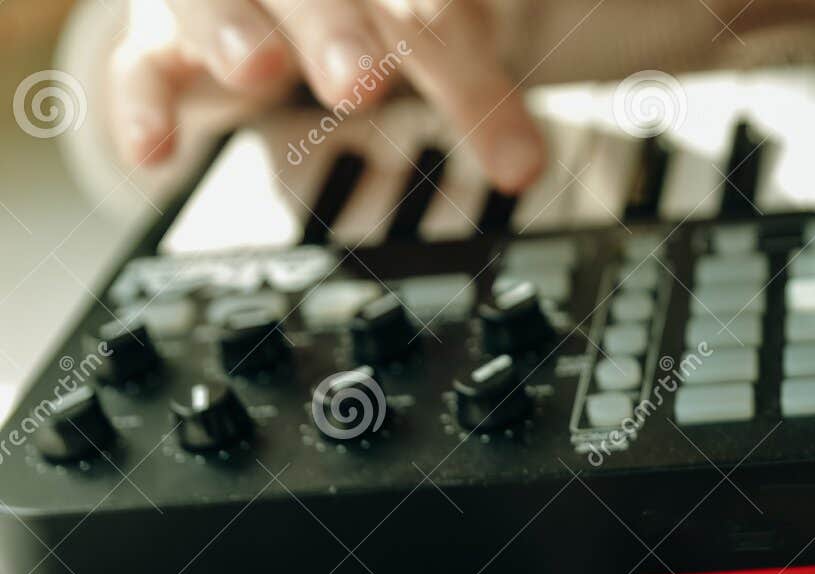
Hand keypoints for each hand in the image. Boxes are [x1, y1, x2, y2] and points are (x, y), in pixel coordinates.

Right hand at [109, 0, 544, 190]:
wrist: (303, 4)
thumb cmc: (371, 8)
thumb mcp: (438, 32)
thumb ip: (476, 92)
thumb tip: (523, 167)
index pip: (419, 0)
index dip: (447, 50)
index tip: (471, 96)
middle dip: (332, 26)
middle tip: (360, 80)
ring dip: (231, 30)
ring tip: (256, 71)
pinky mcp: (163, 36)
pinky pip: (141, 63)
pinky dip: (143, 104)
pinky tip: (157, 151)